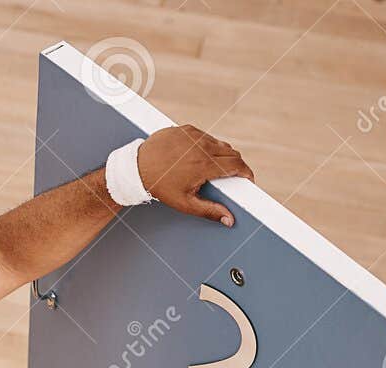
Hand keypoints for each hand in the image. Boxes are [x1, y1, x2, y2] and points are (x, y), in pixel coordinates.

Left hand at [135, 125, 253, 226]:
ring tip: (212, 170)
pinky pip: (205, 136)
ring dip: (222, 156)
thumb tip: (229, 220)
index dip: (246, 172)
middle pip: (232, 153)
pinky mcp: (187, 129)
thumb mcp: (185, 203)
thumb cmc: (161, 186)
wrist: (137, 166)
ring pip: (220, 144)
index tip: (248, 180)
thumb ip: (210, 211)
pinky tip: (197, 158)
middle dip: (236, 165)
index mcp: (205, 164)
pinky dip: (207, 146)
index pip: (236, 164)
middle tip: (232, 178)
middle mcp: (202, 146)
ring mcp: (195, 135)